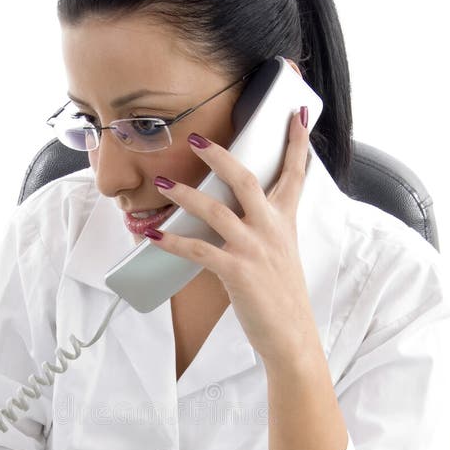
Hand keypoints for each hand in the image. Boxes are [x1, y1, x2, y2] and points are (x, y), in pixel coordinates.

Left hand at [150, 109, 318, 370]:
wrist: (292, 336)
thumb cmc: (282, 297)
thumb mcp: (282, 255)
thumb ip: (266, 230)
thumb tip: (235, 215)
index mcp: (286, 223)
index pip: (295, 174)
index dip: (295, 143)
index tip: (296, 113)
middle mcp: (273, 230)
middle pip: (246, 179)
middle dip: (219, 155)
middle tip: (194, 138)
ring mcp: (256, 250)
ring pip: (216, 211)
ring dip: (185, 195)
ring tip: (162, 183)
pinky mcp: (239, 272)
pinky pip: (200, 251)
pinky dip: (174, 242)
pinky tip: (153, 236)